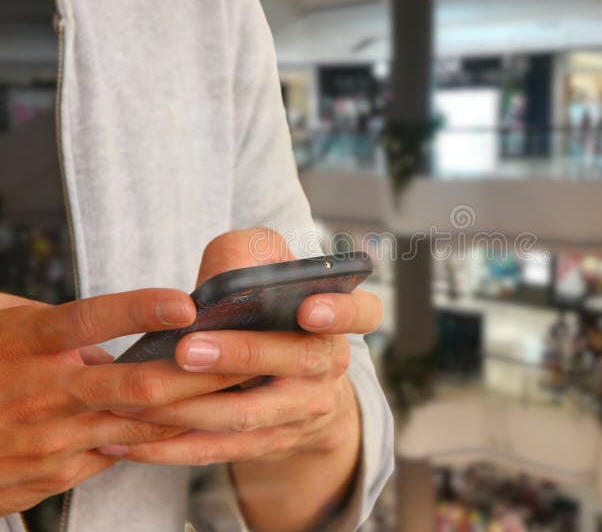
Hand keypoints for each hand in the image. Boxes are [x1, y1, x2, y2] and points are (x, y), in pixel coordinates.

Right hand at [0, 289, 248, 515]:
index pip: (90, 320)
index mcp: (30, 343)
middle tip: (249, 358)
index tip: (185, 304)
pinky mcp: (52, 474)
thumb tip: (115, 332)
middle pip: (138, 385)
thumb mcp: (8, 327)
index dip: (140, 310)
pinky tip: (191, 428)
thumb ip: (62, 328)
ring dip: (193, 412)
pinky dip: (154, 441)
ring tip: (239, 394)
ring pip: (140, 427)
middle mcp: (43, 392)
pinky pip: (118, 455)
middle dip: (202, 375)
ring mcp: (49, 439)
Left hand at [110, 228, 381, 528]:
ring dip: (192, 407)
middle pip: (296, 362)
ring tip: (138, 394)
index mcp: (338, 320)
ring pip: (249, 413)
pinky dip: (177, 447)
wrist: (291, 381)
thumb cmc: (271, 311)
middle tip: (187, 349)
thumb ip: (250, 255)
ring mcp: (303, 410)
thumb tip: (225, 272)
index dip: (341, 312)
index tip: (307, 309)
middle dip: (241, 356)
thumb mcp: (270, 271)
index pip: (364, 313)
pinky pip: (223, 450)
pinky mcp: (271, 442)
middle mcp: (329, 365)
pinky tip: (134, 441)